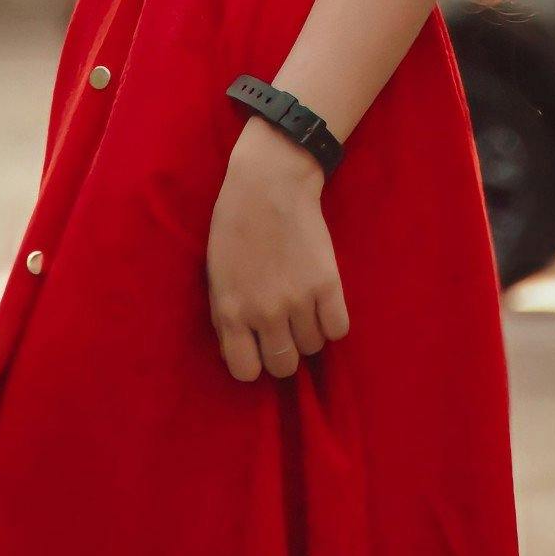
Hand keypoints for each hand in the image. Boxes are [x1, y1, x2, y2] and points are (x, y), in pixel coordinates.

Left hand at [206, 115, 350, 381]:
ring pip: (312, 347)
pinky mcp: (327, 284)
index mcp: (231, 311)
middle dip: (284, 352)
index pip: (246, 372)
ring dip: (308, 333)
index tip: (258, 348)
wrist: (269, 183)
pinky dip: (332, 322)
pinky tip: (323, 305)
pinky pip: (338, 329)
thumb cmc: (235, 224)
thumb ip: (226, 316)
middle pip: (283, 366)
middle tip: (284, 330)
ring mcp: (298, 300)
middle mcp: (265, 312)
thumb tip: (239, 351)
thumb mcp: (216, 275)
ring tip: (303, 308)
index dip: (253, 363)